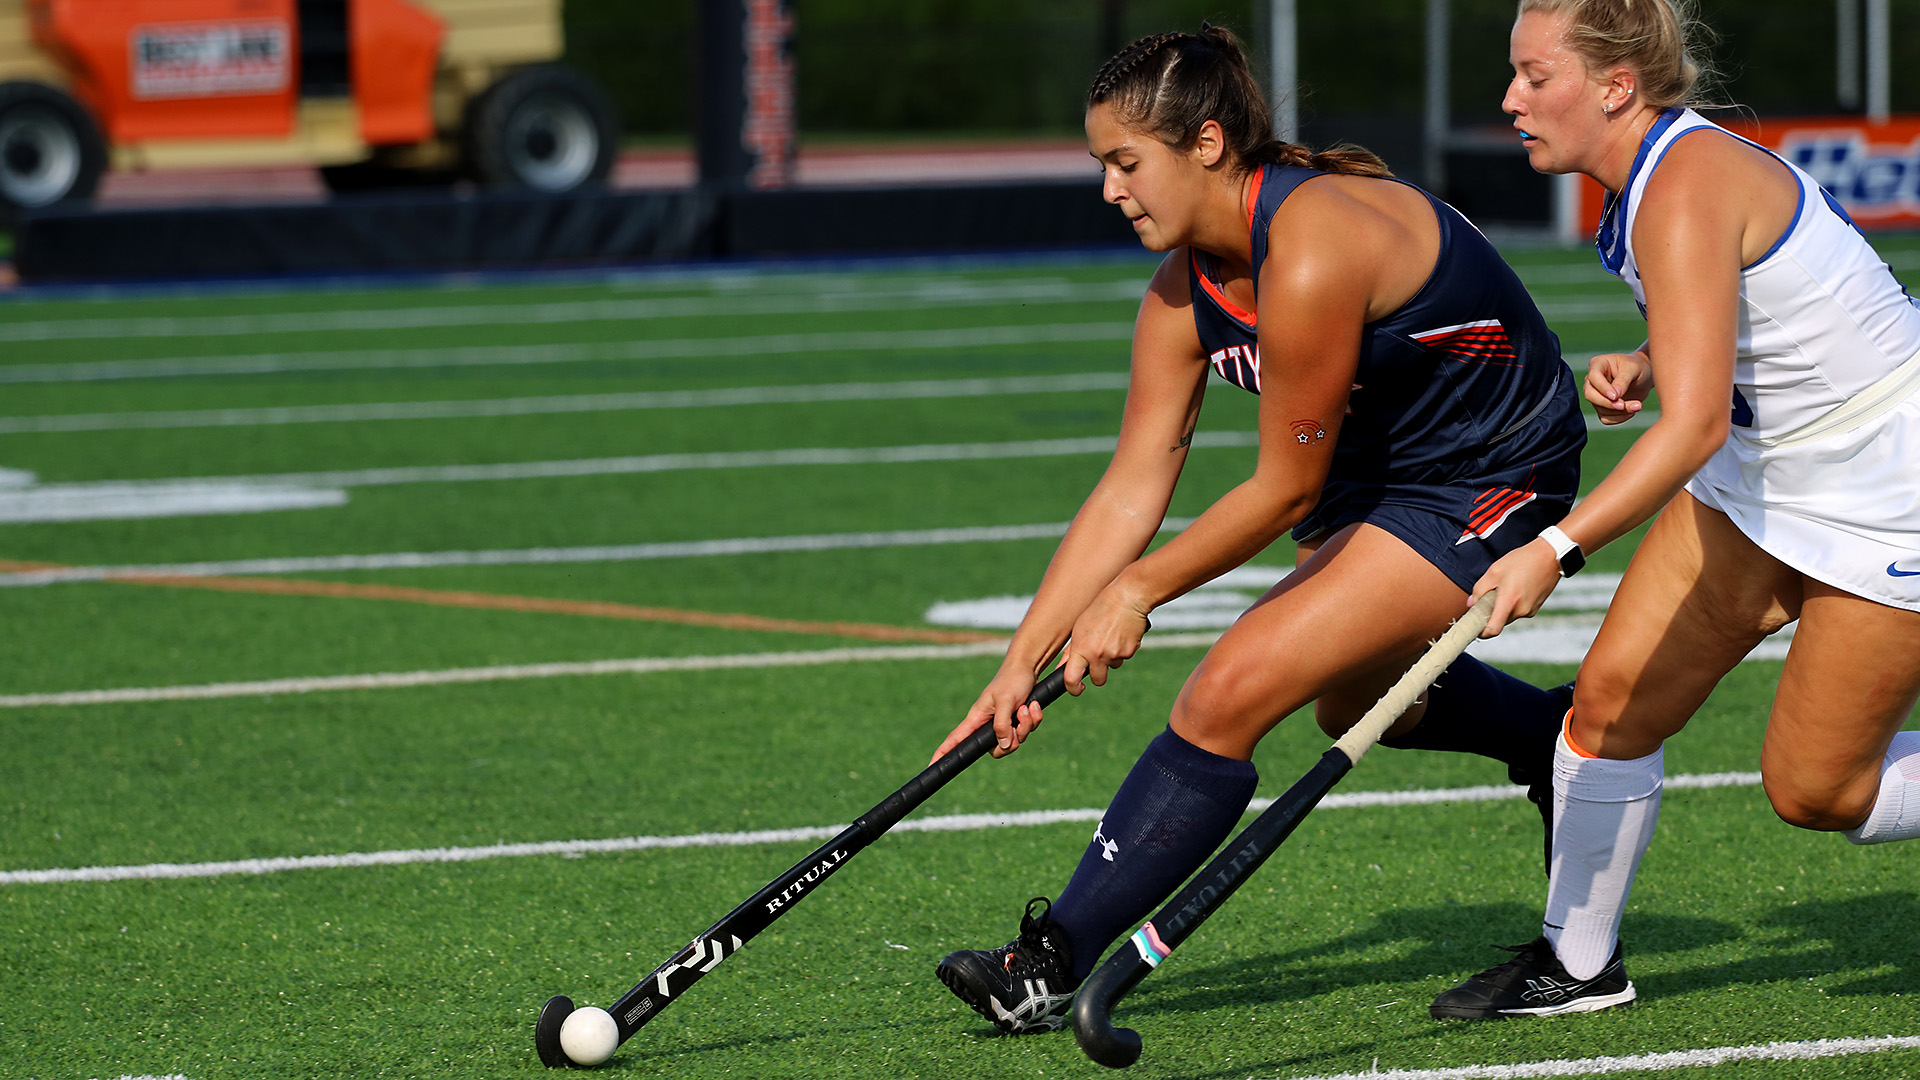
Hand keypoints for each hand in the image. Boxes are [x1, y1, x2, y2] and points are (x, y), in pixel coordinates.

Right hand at [930, 665, 1048, 761]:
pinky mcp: (1017, 722)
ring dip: (1026, 725)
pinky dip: (1034, 720)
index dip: (943, 752)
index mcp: (977, 718)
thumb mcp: (1006, 701)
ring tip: (1027, 706)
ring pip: (1015, 741)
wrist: (1027, 668)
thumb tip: (1003, 746)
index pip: (956, 739)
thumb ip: (1002, 724)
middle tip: (1019, 718)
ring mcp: (1003, 724)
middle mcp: (988, 724)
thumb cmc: (1011, 680)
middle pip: (997, 749)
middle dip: (1014, 738)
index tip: (931, 765)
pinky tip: (1033, 705)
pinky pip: (1027, 732)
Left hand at [1061, 582, 1150, 693]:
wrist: (1127, 598)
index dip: (1073, 688)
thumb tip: (1063, 670)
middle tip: (1099, 659)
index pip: (1071, 678)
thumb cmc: (1100, 610)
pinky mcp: (1129, 651)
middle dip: (1098, 674)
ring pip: (1112, 666)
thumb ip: (1072, 651)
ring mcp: (1114, 654)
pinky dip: (1123, 649)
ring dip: (1111, 657)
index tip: (1077, 688)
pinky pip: (1124, 657)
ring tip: (1111, 635)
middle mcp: (1096, 654)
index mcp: (1081, 648)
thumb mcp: (1079, 628)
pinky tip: (1122, 633)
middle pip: (1098, 680)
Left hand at [1471, 539, 1561, 636]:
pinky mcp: (1536, 607)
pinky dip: (1512, 603)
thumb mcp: (1494, 571)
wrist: (1550, 555)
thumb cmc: (1522, 561)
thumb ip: (1479, 590)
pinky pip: (1518, 610)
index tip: (1474, 626)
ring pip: (1508, 615)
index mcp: (1509, 602)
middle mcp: (1521, 610)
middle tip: (1489, 594)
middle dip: (1491, 612)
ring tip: (1506, 586)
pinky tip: (1516, 586)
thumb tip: (1471, 605)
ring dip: (1502, 606)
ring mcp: (1530, 610)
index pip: (1493, 629)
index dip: (1481, 632)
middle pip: (1499, 621)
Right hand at [1584, 350, 1652, 424]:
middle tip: (1623, 405)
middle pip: (1590, 395)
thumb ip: (1623, 380)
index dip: (1603, 388)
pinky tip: (1632, 411)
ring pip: (1600, 409)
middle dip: (1607, 403)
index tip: (1616, 396)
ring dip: (1619, 412)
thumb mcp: (1633, 369)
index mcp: (1598, 364)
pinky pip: (1606, 418)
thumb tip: (1615, 397)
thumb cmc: (1638, 367)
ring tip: (1638, 406)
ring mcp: (1596, 395)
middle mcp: (1593, 380)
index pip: (1594, 378)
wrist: (1645, 375)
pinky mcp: (1603, 407)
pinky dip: (1619, 418)